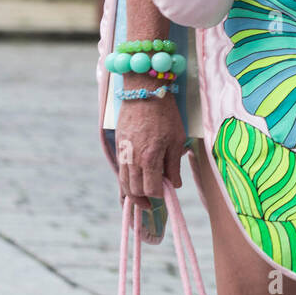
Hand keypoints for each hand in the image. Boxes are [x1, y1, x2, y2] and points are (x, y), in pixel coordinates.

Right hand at [114, 95, 184, 211]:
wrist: (144, 92)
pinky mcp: (118, 146)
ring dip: (133, 192)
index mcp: (150, 158)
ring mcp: (123, 153)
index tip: (165, 195)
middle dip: (144, 199)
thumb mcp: (177, 139)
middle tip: (152, 203)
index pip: (151, 189)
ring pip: (124, 182)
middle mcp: (133, 159)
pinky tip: (134, 180)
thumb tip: (174, 184)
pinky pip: (120, 170)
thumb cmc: (165, 114)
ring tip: (142, 198)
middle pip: (135, 190)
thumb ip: (174, 165)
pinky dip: (126, 179)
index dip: (159, 196)